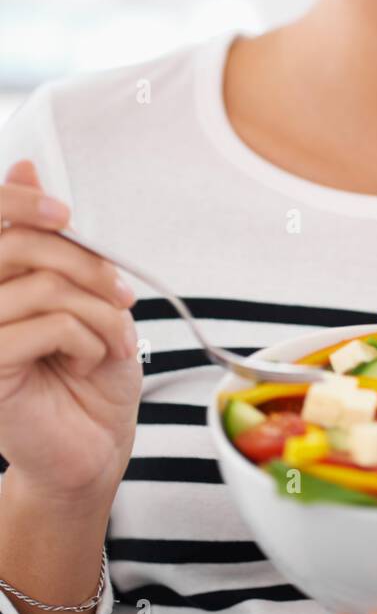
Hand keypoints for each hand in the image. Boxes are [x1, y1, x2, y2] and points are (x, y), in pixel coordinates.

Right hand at [0, 159, 141, 503]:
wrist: (94, 447)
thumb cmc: (87, 372)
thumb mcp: (80, 294)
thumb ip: (48, 238)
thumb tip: (23, 166)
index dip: (19, 201)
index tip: (65, 214)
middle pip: (17, 245)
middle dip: (85, 262)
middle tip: (121, 294)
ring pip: (44, 285)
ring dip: (98, 309)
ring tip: (114, 337)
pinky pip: (49, 325)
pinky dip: (89, 337)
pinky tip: (94, 358)